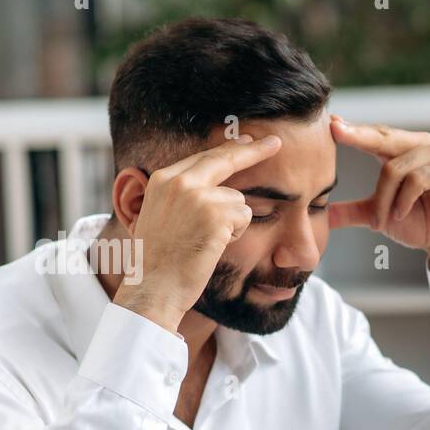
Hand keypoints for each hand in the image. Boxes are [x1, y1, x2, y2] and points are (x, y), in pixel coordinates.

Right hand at [115, 135, 282, 331]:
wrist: (154, 287)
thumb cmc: (159, 262)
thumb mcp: (161, 217)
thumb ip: (183, 196)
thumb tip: (215, 186)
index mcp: (162, 180)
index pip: (202, 157)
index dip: (228, 150)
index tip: (248, 141)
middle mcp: (179, 181)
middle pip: (224, 159)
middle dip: (253, 151)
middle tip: (275, 143)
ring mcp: (198, 196)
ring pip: (238, 199)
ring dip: (233, 223)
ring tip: (206, 242)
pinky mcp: (216, 214)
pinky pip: (245, 216)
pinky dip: (237, 234)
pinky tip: (214, 246)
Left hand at [327, 116, 429, 275]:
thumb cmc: (419, 223)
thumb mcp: (379, 216)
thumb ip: (353, 211)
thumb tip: (320, 215)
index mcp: (403, 150)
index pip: (374, 135)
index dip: (353, 130)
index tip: (330, 124)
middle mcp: (421, 145)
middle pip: (384, 137)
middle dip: (359, 136)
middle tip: (336, 131)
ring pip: (397, 167)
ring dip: (386, 198)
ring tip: (384, 220)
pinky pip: (418, 179)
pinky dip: (405, 199)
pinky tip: (401, 214)